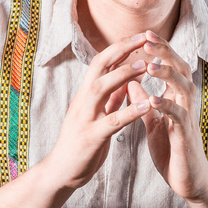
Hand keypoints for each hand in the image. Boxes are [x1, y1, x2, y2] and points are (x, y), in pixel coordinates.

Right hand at [46, 33, 152, 189]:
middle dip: (121, 49)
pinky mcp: (91, 137)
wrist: (61, 172)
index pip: (102, 61)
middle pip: (99, 65)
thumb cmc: (81, 143)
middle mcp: (83, 100)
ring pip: (101, 87)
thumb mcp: (97, 115)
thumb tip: (129, 80)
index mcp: (86, 94)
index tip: (141, 35)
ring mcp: (85, 117)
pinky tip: (146, 105)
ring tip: (145, 65)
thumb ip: (111, 98)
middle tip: (144, 37)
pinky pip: (112, 121)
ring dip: (124, 74)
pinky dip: (130, 112)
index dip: (120, 46)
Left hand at [126, 30, 207, 201]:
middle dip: (165, 52)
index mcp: (176, 98)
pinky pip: (178, 117)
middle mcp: (185, 103)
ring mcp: (187, 118)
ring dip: (167, 75)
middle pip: (181, 69)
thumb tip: (131, 82)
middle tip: (148, 37)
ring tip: (150, 65)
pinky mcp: (185, 136)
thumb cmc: (172, 151)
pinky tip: (153, 100)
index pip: (171, 66)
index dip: (159, 49)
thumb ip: (143, 102)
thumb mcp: (153, 123)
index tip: (144, 33)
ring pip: (183, 88)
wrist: (188, 181)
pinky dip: (166, 106)